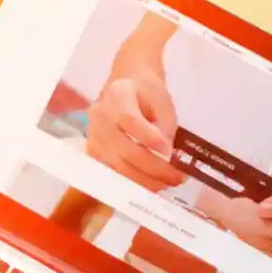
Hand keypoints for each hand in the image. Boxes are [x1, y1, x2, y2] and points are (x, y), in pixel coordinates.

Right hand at [85, 70, 186, 191]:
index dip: (148, 137)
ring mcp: (93, 137)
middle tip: (178, 177)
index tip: (169, 152)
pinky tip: (153, 184)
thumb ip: (165, 125)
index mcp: (117, 95)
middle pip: (123, 149)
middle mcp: (99, 117)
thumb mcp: (162, 101)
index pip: (128, 118)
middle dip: (153, 168)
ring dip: (145, 180)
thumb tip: (166, 156)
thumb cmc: (146, 93)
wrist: (125, 87)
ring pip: (118, 167)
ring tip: (168, 183)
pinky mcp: (94, 154)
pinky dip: (135, 183)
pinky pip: (113, 174)